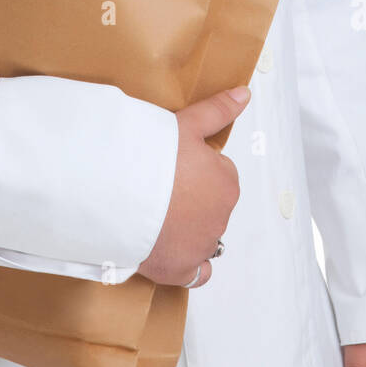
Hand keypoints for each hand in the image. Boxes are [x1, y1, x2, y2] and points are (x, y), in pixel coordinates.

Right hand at [137, 86, 249, 287]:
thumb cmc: (152, 156)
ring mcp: (202, 246)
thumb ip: (219, 110)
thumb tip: (245, 94)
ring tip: (156, 214)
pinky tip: (174, 251)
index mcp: (226, 183)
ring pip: (202, 235)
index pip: (218, 174)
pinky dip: (190, 265)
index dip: (194, 169)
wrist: (120, 192)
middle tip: (159, 187)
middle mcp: (221, 217)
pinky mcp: (181, 269)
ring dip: (187, 228)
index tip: (172, 165)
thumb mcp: (187, 124)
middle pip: (209, 205)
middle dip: (191, 198)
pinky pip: (197, 273)